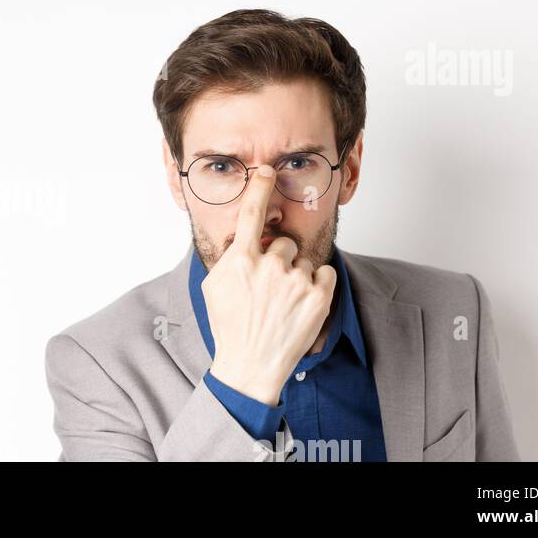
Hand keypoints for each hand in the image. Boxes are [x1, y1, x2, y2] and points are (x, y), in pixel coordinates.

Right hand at [203, 164, 336, 406]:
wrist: (250, 365)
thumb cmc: (229, 326)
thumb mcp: (214, 287)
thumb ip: (230, 258)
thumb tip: (243, 240)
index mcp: (241, 260)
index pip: (252, 213)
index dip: (260, 189)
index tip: (268, 172)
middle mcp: (270, 265)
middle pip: (282, 243)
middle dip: (278, 260)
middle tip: (269, 288)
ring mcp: (296, 281)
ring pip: (302, 260)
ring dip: (296, 275)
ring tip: (282, 303)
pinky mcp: (319, 296)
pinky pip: (323, 273)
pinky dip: (316, 286)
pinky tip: (300, 305)